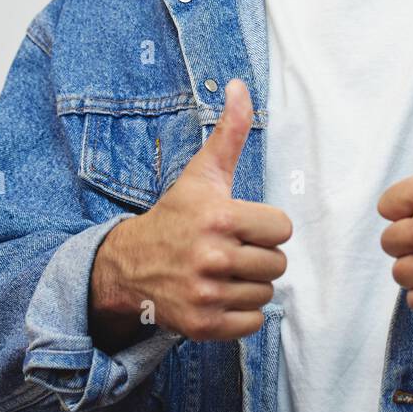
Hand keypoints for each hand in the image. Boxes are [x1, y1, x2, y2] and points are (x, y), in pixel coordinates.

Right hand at [91, 78, 291, 342]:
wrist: (131, 265)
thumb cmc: (176, 216)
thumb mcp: (203, 173)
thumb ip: (230, 131)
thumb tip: (241, 86)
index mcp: (219, 217)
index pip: (281, 228)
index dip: (265, 225)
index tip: (241, 224)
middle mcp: (213, 258)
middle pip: (277, 263)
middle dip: (259, 256)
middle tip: (230, 249)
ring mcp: (207, 294)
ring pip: (266, 293)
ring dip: (250, 284)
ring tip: (222, 271)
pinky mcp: (203, 325)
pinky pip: (253, 323)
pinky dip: (241, 313)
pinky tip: (219, 294)